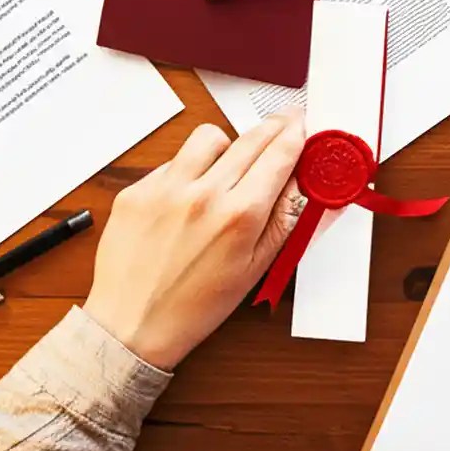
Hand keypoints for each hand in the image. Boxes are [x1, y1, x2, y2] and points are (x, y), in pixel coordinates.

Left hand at [83, 109, 306, 369]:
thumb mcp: (256, 268)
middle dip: (274, 127)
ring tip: (228, 169)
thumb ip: (288, 221)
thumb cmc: (195, 307)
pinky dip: (188, 172)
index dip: (297, 134)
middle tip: (283, 126)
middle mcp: (203, 195)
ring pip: (209, 137)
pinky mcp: (137, 190)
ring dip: (227, 146)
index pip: (280, 155)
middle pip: (251, 138)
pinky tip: (190, 199)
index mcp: (239, 217)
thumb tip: (317, 189)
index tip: (303, 125)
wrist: (132, 324)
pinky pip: (173, 162)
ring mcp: (166, 189)